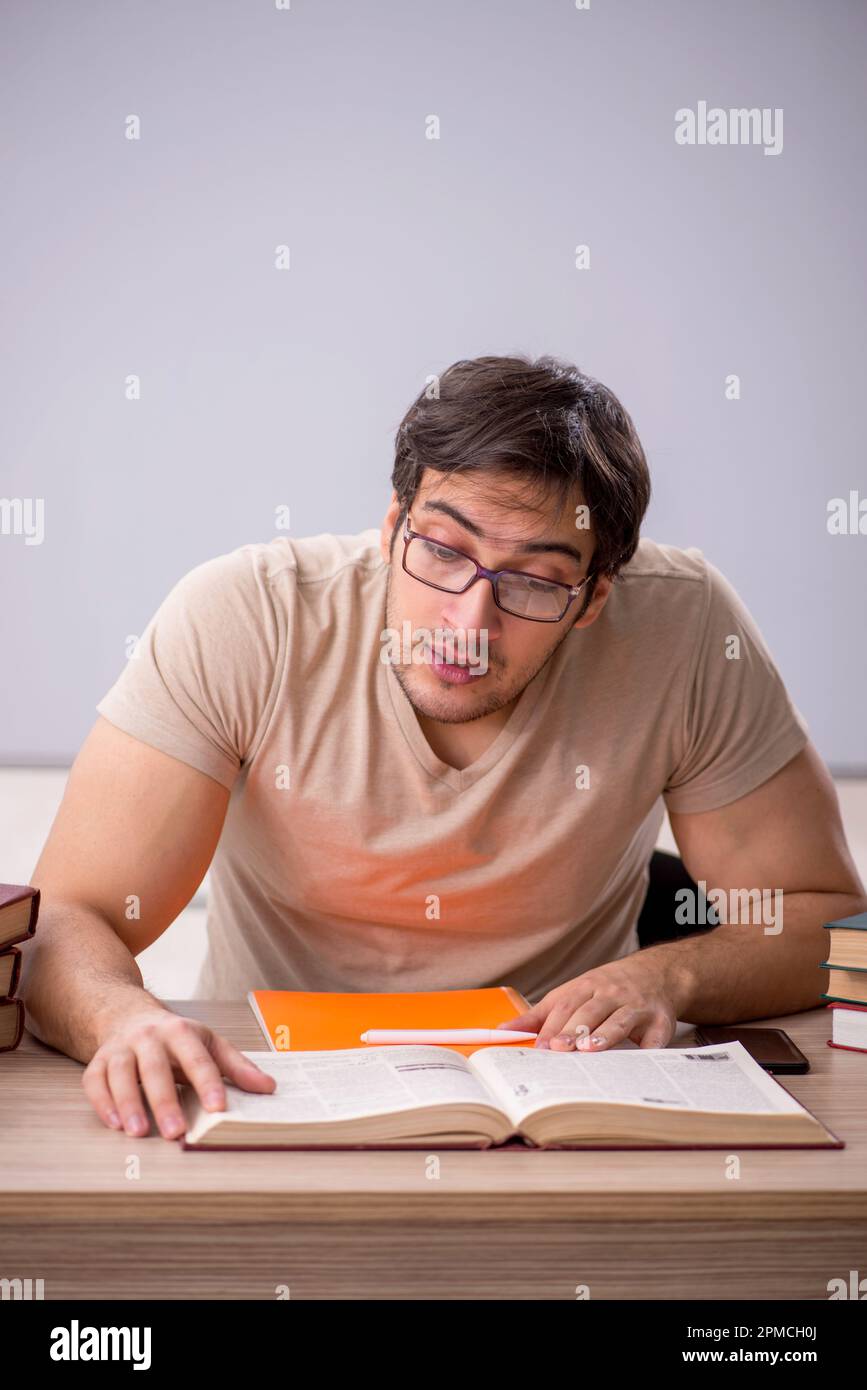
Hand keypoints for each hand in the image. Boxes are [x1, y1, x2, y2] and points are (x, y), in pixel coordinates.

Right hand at [82, 1005, 275, 1138]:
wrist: (128, 1015)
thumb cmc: (176, 1037)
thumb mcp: (210, 1043)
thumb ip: (237, 1067)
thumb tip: (268, 1088)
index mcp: (181, 1031)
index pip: (197, 1058)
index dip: (208, 1083)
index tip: (218, 1108)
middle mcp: (148, 1037)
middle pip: (156, 1068)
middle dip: (165, 1100)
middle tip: (176, 1131)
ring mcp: (120, 1048)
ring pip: (121, 1073)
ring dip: (129, 1103)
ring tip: (139, 1132)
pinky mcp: (98, 1061)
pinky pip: (95, 1081)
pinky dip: (102, 1103)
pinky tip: (114, 1124)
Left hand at [496, 952, 687, 1051]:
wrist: (656, 974)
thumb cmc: (605, 989)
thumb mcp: (573, 993)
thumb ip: (540, 1014)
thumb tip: (504, 1031)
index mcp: (587, 986)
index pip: (566, 1004)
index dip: (552, 1024)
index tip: (539, 1045)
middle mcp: (612, 993)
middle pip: (590, 1011)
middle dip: (573, 1029)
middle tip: (558, 1048)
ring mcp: (637, 1006)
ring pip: (619, 1019)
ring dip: (605, 1035)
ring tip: (589, 1049)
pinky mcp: (661, 1021)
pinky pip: (655, 1037)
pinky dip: (648, 1049)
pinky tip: (639, 1062)